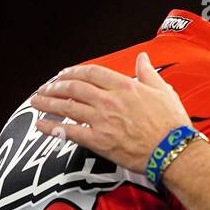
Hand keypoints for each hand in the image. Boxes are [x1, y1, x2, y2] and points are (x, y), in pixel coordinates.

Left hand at [30, 52, 191, 171]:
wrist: (173, 151)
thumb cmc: (172, 124)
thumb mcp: (163, 91)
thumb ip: (148, 73)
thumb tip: (142, 58)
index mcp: (125, 86)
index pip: (91, 73)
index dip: (74, 71)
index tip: (64, 74)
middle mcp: (109, 101)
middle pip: (74, 88)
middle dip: (55, 86)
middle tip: (45, 88)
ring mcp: (102, 121)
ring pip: (68, 107)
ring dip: (49, 103)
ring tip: (35, 101)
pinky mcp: (99, 141)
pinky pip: (69, 132)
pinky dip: (52, 127)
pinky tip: (40, 125)